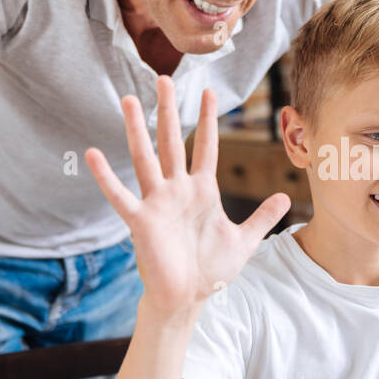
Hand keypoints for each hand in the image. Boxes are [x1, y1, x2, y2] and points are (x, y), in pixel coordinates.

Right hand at [86, 77, 289, 316]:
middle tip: (163, 79)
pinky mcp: (141, 222)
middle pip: (172, 142)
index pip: (206, 147)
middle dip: (169, 111)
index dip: (207, 119)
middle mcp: (178, 190)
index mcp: (202, 191)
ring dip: (138, 130)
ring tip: (130, 100)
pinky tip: (93, 154)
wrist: (187, 299)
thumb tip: (286, 198)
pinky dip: (106, 177)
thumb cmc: (210, 271)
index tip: (209, 91)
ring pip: (146, 159)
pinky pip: (121, 196)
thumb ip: (262, 217)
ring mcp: (158, 203)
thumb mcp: (244, 241)